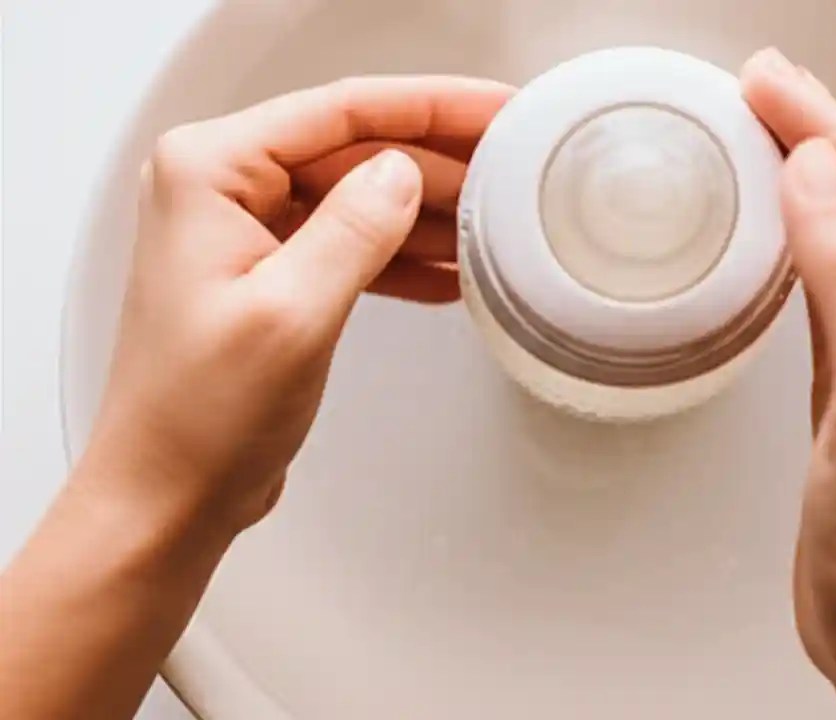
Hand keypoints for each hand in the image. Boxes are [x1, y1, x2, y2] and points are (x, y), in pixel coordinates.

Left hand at [82, 76, 512, 534]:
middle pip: (356, 149)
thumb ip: (356, 230)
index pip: (342, 113)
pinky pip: (352, 244)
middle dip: (440, 160)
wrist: (168, 495)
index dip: (432, 105)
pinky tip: (458, 273)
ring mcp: (246, 233)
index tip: (497, 110)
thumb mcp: (293, 314)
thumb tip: (405, 172)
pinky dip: (404, 257)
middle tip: (516, 165)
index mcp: (209, 172)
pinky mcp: (270, 275)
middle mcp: (222, 188)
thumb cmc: (198, 417)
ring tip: (500, 221)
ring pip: (361, 197)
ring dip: (430, 213)